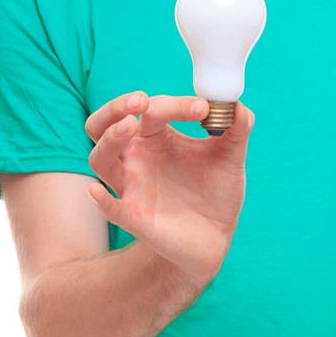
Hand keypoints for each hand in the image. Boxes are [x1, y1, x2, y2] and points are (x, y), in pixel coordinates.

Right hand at [85, 92, 254, 285]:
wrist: (216, 236)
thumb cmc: (215, 190)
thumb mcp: (230, 155)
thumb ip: (238, 127)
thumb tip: (239, 103)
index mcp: (156, 137)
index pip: (152, 109)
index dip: (175, 104)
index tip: (204, 108)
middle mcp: (137, 156)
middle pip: (104, 124)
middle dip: (115, 108)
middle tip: (140, 100)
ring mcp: (132, 186)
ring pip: (100, 158)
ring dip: (110, 140)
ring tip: (130, 125)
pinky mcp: (135, 217)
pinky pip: (111, 208)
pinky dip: (102, 200)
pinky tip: (96, 190)